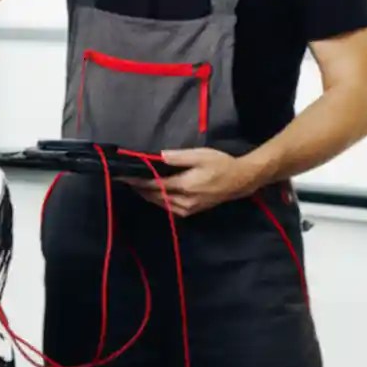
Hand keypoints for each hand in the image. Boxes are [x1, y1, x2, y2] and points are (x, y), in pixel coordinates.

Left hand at [120, 148, 263, 216]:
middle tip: (127, 180)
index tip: (125, 176)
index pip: (155, 185)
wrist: (241, 180)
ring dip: (148, 196)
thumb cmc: (221, 164)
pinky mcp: (192, 211)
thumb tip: (159, 156)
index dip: (138, 181)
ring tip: (136, 186)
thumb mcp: (200, 155)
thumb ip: (178, 157)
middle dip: (140, 189)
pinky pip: (170, 208)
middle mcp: (184, 201)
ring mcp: (189, 209)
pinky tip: (154, 194)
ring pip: (162, 204)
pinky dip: (159, 201)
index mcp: (184, 186)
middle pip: (155, 196)